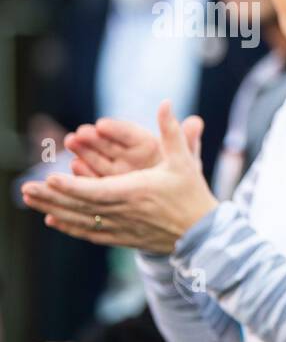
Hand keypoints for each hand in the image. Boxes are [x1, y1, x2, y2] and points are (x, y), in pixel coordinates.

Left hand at [21, 101, 217, 253]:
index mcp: (137, 192)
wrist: (203, 234)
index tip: (50, 177)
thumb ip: (172, 132)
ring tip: (29, 199)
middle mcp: (125, 211)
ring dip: (53, 209)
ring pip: (81, 219)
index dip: (73, 185)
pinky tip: (52, 219)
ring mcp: (122, 227)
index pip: (98, 189)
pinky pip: (90, 233)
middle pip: (81, 205)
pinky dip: (69, 227)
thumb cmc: (192, 194)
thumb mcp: (184, 161)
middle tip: (25, 188)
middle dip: (51, 196)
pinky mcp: (122, 238)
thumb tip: (167, 103)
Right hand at [64, 114, 201, 177]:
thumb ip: (188, 141)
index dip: (117, 129)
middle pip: (108, 144)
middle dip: (93, 138)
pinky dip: (86, 173)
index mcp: (148, 145)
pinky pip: (95, 178)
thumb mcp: (187, 161)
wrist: (180, 206)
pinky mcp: (109, 185)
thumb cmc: (184, 177)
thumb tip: (196, 121)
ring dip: (84, 151)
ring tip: (72, 144)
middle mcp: (129, 156)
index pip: (129, 134)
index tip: (102, 125)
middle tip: (79, 134)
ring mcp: (117, 171)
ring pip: (98, 158)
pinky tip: (75, 168)